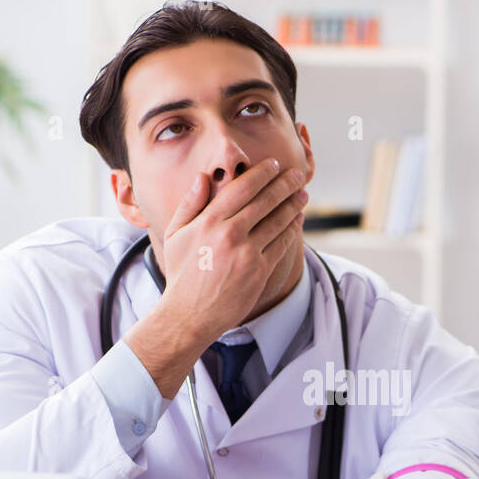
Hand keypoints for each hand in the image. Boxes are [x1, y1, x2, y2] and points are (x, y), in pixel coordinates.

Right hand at [158, 158, 307, 346]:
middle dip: (284, 184)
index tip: (274, 165)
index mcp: (209, 221)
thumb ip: (190, 204)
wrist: (189, 314)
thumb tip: (203, 177)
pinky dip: (292, 229)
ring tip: (302, 194)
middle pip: (265, 201)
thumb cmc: (181, 273)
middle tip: (296, 174)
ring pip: (277, 221)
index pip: (242, 188)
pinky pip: (281, 244)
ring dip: (293, 204)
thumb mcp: (176, 234)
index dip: (262, 173)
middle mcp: (230, 234)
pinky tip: (297, 219)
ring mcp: (246, 253)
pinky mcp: (259, 271)